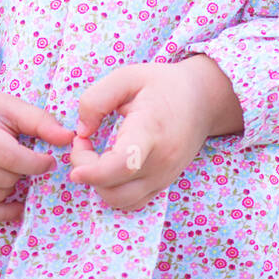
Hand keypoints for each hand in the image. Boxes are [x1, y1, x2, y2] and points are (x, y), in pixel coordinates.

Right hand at [0, 79, 73, 224]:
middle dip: (20, 172)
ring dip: (9, 186)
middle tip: (18, 158)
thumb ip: (40, 121)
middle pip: (4, 179)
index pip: (12, 158)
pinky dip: (1, 209)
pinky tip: (11, 199)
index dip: (37, 163)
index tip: (48, 160)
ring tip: (4, 167)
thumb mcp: (9, 106)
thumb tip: (69, 138)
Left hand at [67, 59, 225, 211]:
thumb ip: (96, 99)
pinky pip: (133, 202)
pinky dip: (114, 190)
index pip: (123, 164)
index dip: (94, 171)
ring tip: (96, 154)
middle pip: (116, 190)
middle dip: (88, 172)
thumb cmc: (162, 85)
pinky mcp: (163, 185)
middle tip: (83, 143)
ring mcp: (164, 177)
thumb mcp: (127, 77)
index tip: (75, 159)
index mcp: (150, 130)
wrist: (202, 100)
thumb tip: (81, 132)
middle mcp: (160, 161)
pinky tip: (110, 165)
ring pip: (122, 202)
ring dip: (99, 184)